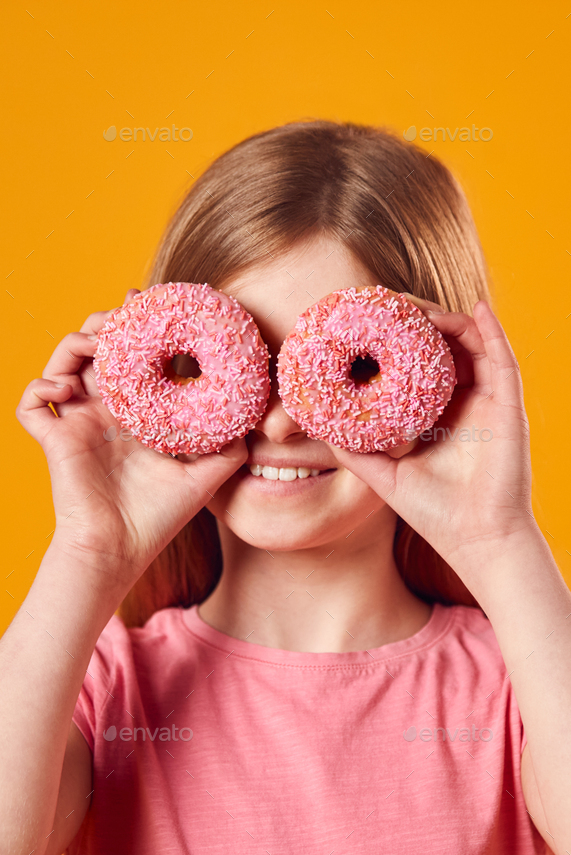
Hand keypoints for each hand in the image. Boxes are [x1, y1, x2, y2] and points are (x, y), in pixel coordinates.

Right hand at [17, 289, 246, 583]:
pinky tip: (65, 390)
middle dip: (105, 323)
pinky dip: (39, 387)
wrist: (122, 551)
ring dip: (74, 343)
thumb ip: (231, 446)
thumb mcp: (206, 475)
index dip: (137, 327)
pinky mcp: (54, 440)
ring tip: (95, 343)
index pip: (133, 356)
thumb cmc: (160, 518)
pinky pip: (30, 404)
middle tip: (123, 317)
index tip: (150, 304)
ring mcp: (77, 422)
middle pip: (95, 347)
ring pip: (61, 363)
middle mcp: (105, 411)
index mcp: (137, 412)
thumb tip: (257, 420)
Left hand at [330, 295, 535, 574]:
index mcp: (437, 415)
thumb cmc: (436, 513)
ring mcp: (489, 402)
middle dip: (416, 320)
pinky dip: (491, 330)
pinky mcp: (509, 407)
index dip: (395, 340)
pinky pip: (503, 359)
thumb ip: (354, 450)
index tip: (366, 321)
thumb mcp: (383, 476)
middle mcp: (464, 402)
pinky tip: (474, 309)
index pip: (417, 365)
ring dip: (445, 319)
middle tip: (384, 302)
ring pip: (470, 344)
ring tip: (415, 306)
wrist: (476, 540)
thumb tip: (317, 425)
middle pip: (442, 346)